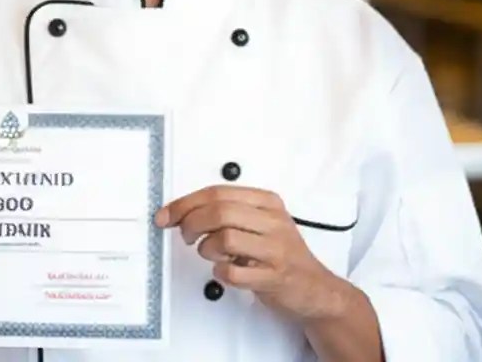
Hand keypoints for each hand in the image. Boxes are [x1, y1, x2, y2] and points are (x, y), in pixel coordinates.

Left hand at [154, 185, 343, 322]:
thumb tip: (183, 212)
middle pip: (219, 212)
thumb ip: (229, 213)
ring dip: (208, 249)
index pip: (218, 192)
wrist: (315, 289)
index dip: (185, 203)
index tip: (167, 215)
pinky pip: (233, 271)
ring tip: (213, 255)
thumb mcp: (261, 223)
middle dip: (191, 223)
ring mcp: (275, 249)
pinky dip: (221, 272)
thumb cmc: (281, 255)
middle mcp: (273, 222)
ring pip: (225, 238)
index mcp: (267, 203)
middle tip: (186, 236)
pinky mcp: (274, 277)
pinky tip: (226, 271)